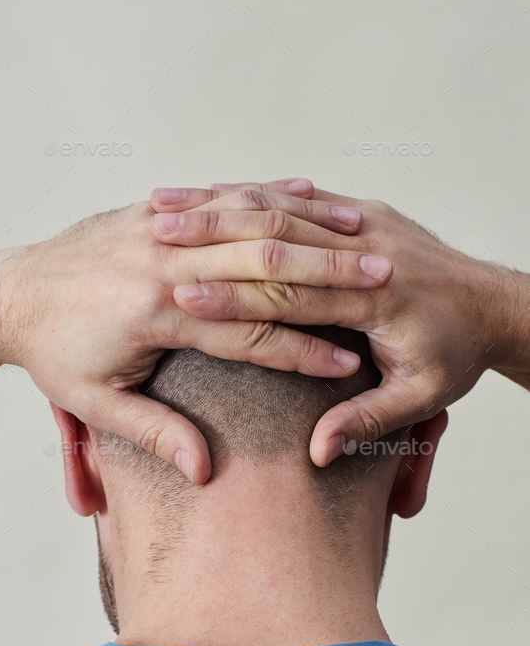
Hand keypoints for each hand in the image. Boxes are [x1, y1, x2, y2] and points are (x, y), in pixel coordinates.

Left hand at [0, 181, 391, 483]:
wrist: (10, 294)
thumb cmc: (51, 354)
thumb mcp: (94, 404)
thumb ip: (155, 433)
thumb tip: (203, 471)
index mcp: (155, 312)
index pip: (249, 332)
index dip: (302, 351)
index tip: (350, 364)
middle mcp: (161, 261)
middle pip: (264, 268)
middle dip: (330, 276)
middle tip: (385, 284)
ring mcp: (157, 229)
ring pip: (250, 221)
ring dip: (311, 229)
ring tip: (365, 235)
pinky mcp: (151, 213)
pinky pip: (221, 196)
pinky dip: (267, 196)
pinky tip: (308, 194)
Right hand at [166, 180, 526, 464]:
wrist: (496, 305)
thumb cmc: (458, 352)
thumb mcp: (424, 397)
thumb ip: (369, 420)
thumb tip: (320, 451)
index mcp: (379, 297)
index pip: (290, 294)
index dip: (233, 298)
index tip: (182, 301)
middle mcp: (368, 249)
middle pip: (276, 241)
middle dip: (210, 242)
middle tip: (152, 243)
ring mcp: (366, 222)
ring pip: (280, 207)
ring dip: (220, 209)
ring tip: (160, 211)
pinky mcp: (363, 213)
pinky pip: (299, 196)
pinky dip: (252, 194)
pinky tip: (208, 194)